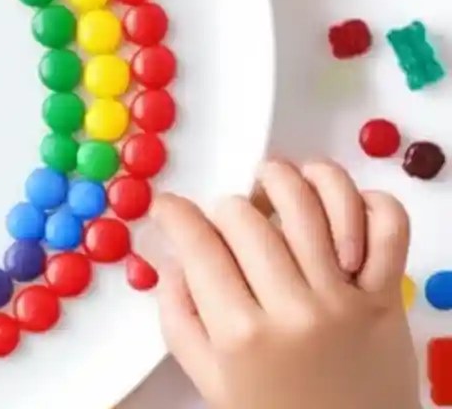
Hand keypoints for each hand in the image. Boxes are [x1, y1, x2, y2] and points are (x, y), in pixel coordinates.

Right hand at [152, 160, 418, 408]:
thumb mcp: (209, 377)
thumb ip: (180, 316)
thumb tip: (172, 258)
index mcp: (240, 334)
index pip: (198, 245)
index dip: (174, 214)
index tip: (169, 207)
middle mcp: (292, 310)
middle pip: (244, 217)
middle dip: (224, 207)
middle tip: (224, 220)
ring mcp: (344, 299)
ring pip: (312, 203)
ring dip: (284, 179)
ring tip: (272, 188)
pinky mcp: (386, 296)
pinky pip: (387, 225)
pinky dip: (365, 200)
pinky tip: (336, 208)